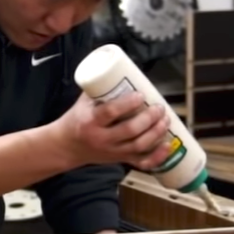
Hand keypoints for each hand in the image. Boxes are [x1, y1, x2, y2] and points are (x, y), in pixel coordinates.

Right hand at [54, 91, 173, 171]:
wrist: (67, 146)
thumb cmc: (77, 120)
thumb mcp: (83, 103)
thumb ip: (101, 90)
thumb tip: (122, 71)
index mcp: (90, 121)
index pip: (111, 112)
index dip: (128, 103)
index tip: (140, 94)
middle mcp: (102, 139)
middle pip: (130, 130)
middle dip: (149, 118)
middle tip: (158, 107)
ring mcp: (112, 152)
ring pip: (139, 146)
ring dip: (156, 133)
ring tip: (165, 120)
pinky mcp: (120, 160)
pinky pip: (142, 163)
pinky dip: (157, 156)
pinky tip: (167, 146)